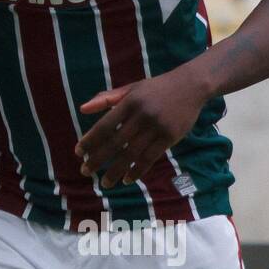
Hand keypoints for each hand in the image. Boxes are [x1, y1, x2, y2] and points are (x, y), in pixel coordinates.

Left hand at [74, 67, 210, 188]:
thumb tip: (82, 109)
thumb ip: (107, 99)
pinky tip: (127, 179)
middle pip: (115, 143)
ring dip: (116, 170)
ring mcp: (157, 128)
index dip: (90, 140)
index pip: (105, 126)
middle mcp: (142, 116)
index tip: (78, 152)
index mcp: (129, 103)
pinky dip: (137, 170)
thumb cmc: (156, 88)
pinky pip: (150, 158)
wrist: (190, 86)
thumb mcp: (131, 88)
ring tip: (105, 183)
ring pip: (132, 154)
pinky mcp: (170, 137)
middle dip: (98, 159)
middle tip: (85, 171)